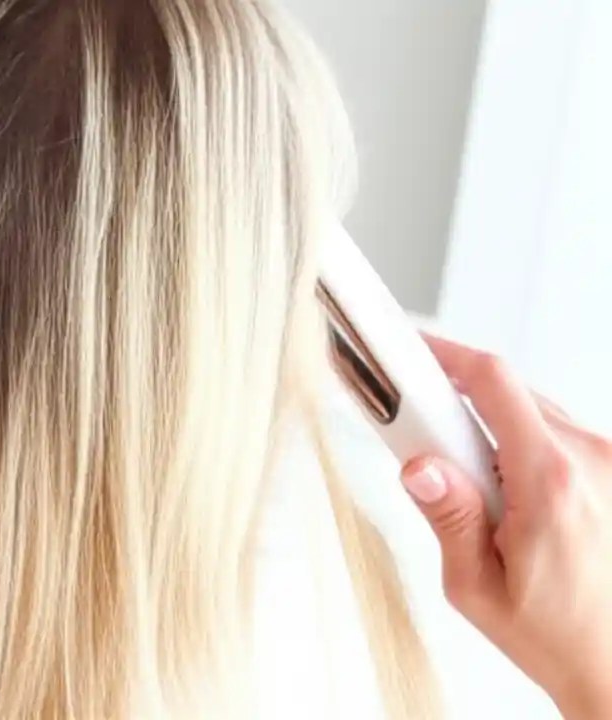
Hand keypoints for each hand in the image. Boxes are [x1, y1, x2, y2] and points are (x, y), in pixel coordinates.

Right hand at [401, 335, 611, 719]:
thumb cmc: (551, 632)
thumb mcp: (474, 584)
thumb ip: (447, 515)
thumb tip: (417, 465)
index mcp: (550, 481)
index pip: (490, 381)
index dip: (441, 353)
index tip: (403, 349)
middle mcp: (590, 460)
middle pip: (508, 392)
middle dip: (456, 408)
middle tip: (426, 449)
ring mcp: (609, 463)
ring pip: (534, 411)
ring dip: (493, 432)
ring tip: (481, 495)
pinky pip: (558, 434)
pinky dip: (524, 448)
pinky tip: (513, 498)